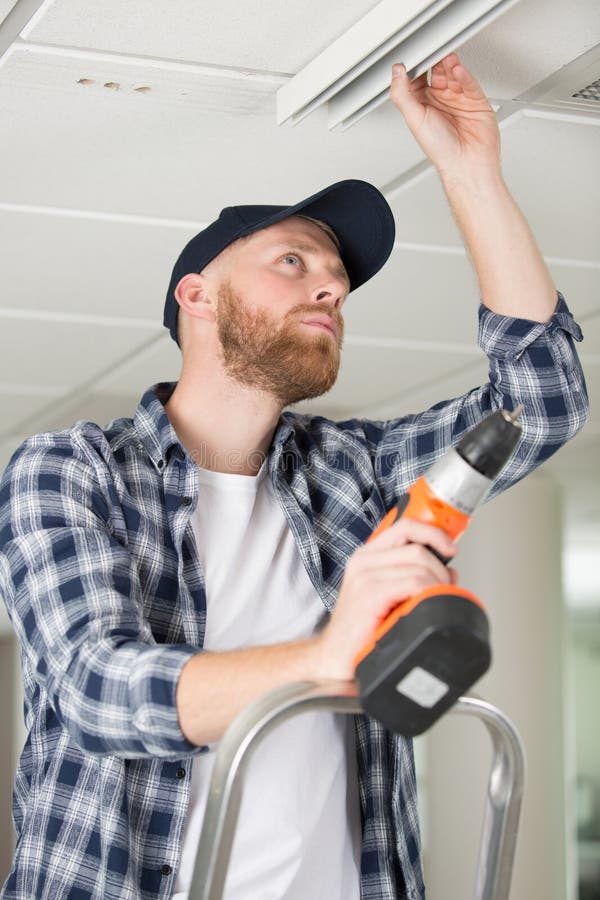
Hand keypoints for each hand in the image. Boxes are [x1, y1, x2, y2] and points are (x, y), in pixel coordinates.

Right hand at [314, 518, 457, 680]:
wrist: (337, 657)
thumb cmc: (361, 631)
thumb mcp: (389, 596)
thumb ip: (414, 577)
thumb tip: (449, 572)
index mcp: (367, 556)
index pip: (406, 527)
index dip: (434, 534)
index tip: (449, 549)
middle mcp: (364, 561)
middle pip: (418, 547)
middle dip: (440, 569)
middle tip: (443, 589)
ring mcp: (365, 576)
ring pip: (420, 565)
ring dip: (437, 585)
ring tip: (432, 602)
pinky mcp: (370, 593)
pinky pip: (414, 583)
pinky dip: (428, 593)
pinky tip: (423, 606)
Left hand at [389, 53, 499, 176]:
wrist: (467, 163)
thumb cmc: (441, 150)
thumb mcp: (414, 119)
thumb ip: (402, 94)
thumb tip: (396, 72)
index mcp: (422, 105)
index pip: (416, 79)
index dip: (414, 67)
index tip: (412, 54)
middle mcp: (440, 101)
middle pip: (436, 72)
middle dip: (434, 61)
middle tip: (432, 49)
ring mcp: (458, 99)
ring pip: (453, 74)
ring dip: (449, 65)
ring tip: (446, 58)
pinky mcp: (475, 99)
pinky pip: (469, 81)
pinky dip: (464, 74)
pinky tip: (458, 69)